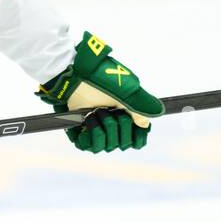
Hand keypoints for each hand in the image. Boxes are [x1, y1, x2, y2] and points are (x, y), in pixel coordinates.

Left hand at [38, 32, 162, 152]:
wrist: (75, 75)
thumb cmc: (101, 79)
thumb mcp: (126, 92)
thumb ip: (140, 109)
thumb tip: (145, 125)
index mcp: (127, 114)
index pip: (137, 138)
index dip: (138, 137)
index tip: (134, 127)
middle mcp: (113, 123)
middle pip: (123, 144)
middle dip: (116, 127)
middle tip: (107, 109)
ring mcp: (97, 128)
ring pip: (107, 146)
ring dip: (101, 129)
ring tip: (94, 112)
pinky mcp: (81, 130)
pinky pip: (88, 147)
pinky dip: (88, 136)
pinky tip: (87, 123)